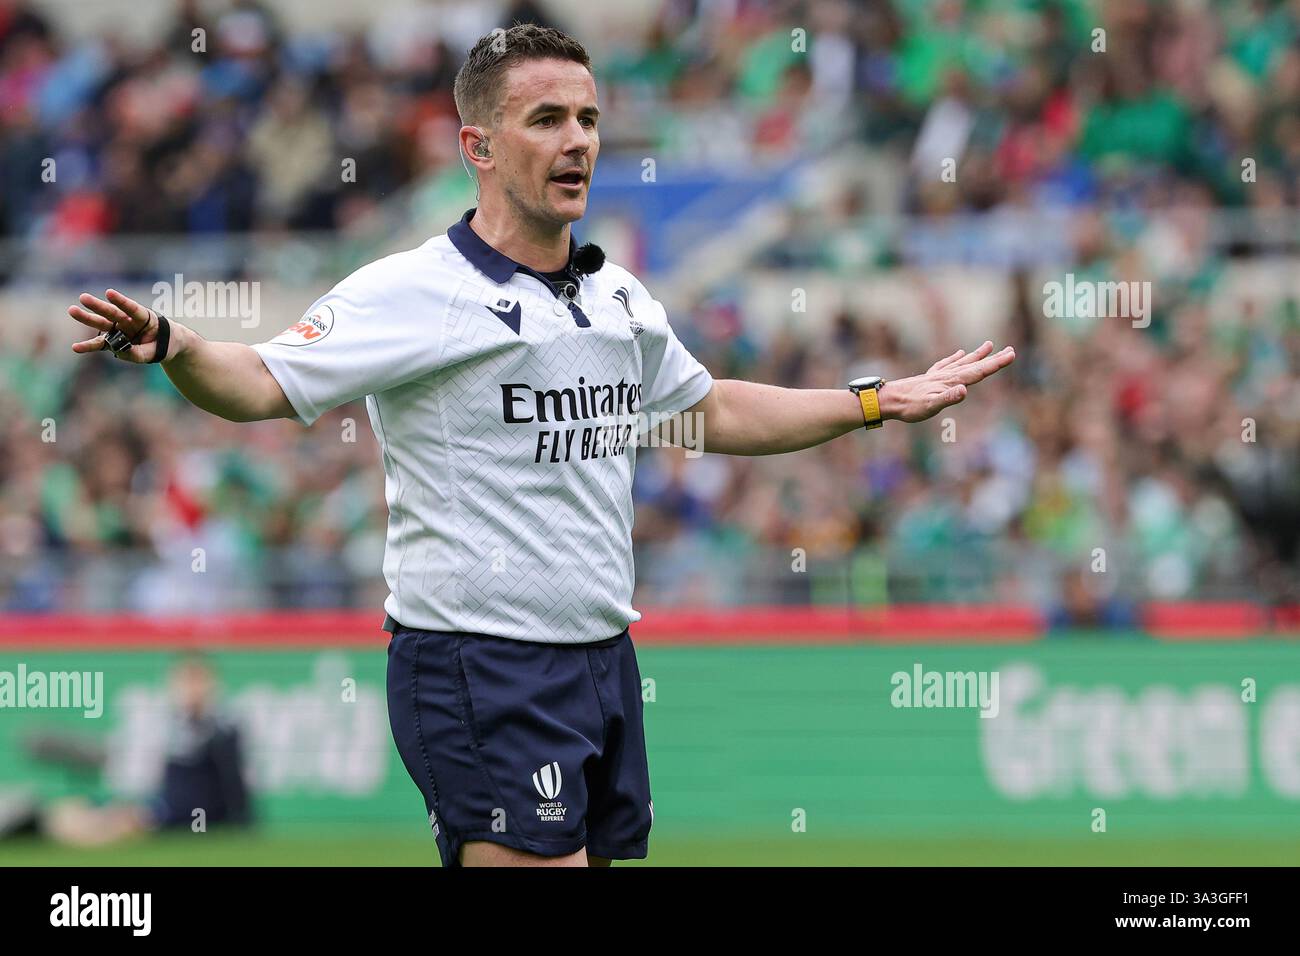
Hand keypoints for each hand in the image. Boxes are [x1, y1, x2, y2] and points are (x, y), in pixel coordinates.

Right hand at [68, 289, 163, 363]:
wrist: (165, 345)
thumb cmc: (163, 344)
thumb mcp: (156, 351)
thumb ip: (138, 353)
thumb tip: (116, 351)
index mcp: (144, 317)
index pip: (132, 308)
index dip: (121, 301)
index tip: (109, 292)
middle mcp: (129, 320)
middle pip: (112, 313)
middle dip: (98, 306)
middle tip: (83, 298)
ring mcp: (119, 329)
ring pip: (102, 323)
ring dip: (87, 318)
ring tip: (72, 310)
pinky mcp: (113, 339)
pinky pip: (99, 343)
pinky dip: (88, 346)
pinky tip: (76, 347)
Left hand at [880, 341, 1014, 422]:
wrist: (889, 399)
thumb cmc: (910, 406)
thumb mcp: (931, 406)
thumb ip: (948, 398)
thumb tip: (964, 390)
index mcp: (951, 382)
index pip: (978, 372)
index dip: (995, 364)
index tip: (1011, 354)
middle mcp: (947, 375)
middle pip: (974, 365)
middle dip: (992, 359)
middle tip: (1010, 350)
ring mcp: (938, 375)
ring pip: (961, 362)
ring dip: (976, 355)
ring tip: (988, 345)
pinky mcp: (929, 377)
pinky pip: (946, 364)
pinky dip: (954, 358)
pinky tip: (958, 354)